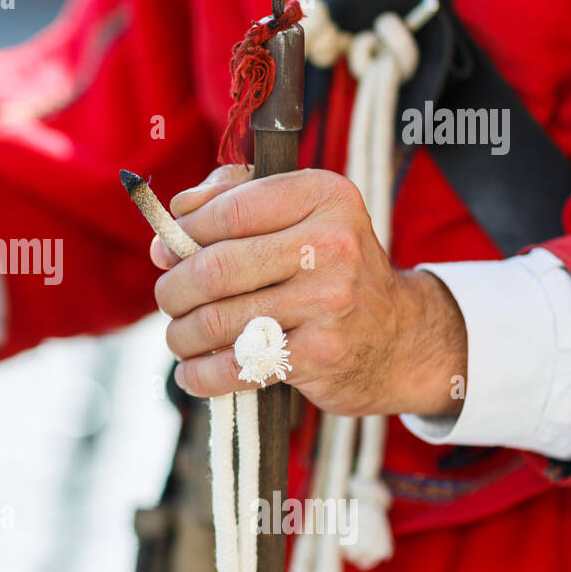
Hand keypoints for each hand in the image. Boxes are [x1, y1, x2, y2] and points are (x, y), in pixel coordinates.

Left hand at [151, 165, 466, 416]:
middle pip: (213, 269)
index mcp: (325, 196)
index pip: (231, 210)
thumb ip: (236, 196)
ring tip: (180, 337)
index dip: (183, 233)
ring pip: (216, 320)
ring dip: (181, 335)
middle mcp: (332, 244)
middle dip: (173, 289)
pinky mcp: (321, 355)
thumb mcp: (303, 214)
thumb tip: (172, 217)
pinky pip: (236, 367)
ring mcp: (329, 302)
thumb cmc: (333, 268)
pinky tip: (193, 372)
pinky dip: (201, 374)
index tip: (165, 250)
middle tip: (169, 299)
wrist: (405, 338)